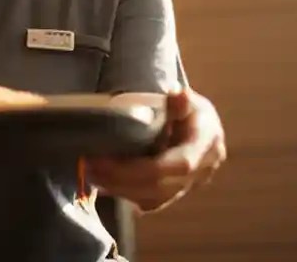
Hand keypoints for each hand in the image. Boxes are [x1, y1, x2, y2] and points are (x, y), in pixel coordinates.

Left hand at [86, 87, 225, 212]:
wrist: (202, 127)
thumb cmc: (191, 110)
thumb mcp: (187, 99)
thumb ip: (180, 101)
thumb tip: (177, 93)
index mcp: (206, 143)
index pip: (178, 165)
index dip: (140, 168)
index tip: (105, 161)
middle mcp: (202, 169)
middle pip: (160, 185)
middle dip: (122, 180)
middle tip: (90, 169)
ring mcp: (191, 185)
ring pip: (155, 198)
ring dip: (120, 190)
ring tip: (92, 177)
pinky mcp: (178, 193)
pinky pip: (153, 202)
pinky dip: (128, 195)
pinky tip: (106, 186)